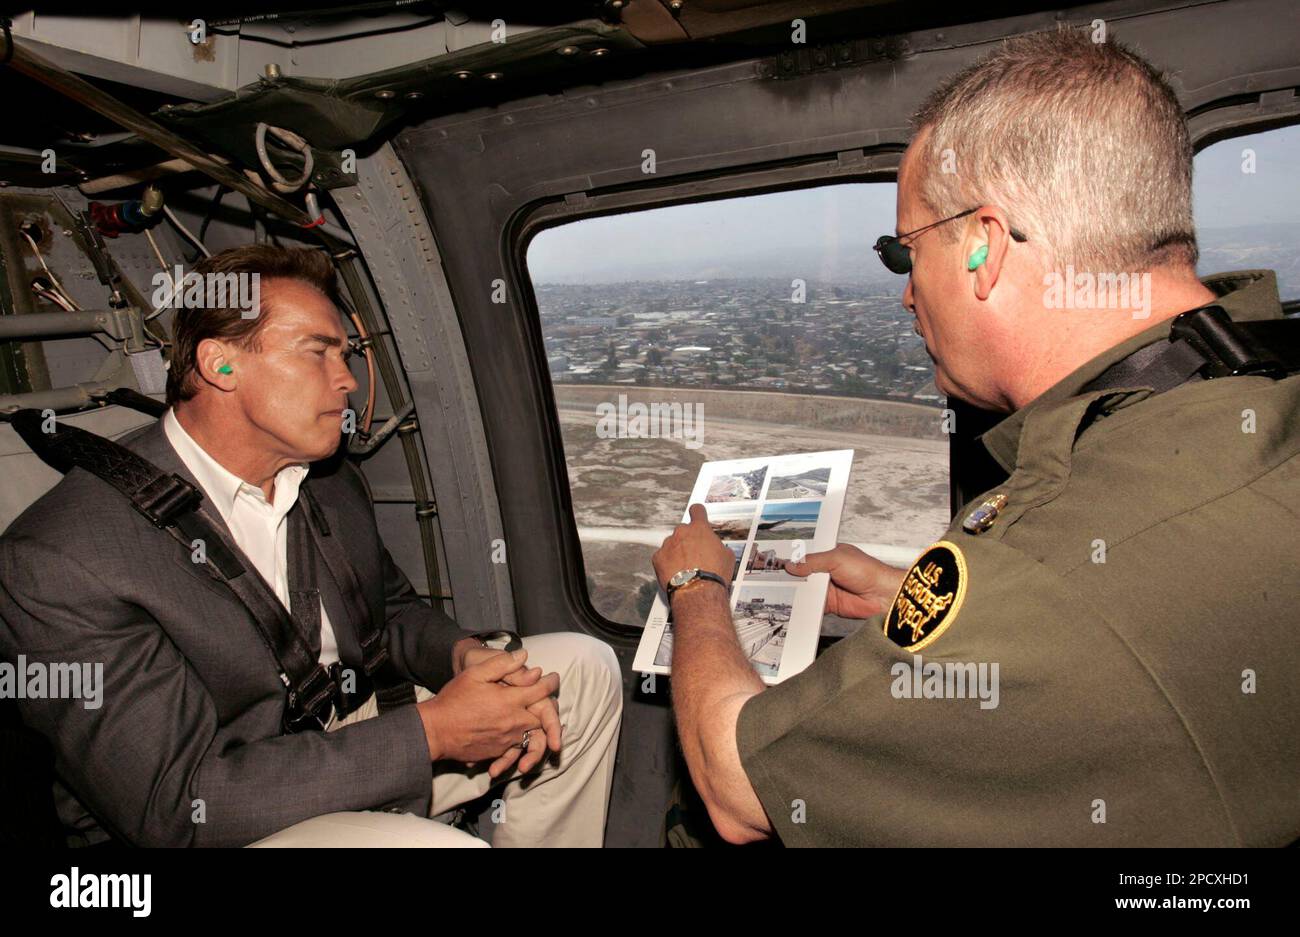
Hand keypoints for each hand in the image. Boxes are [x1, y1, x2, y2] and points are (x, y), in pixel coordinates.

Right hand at [416, 649, 559, 776]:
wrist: (436, 731)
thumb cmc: (453, 700)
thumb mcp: (475, 674)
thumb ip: (502, 664)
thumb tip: (525, 656)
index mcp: (510, 701)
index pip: (541, 691)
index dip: (550, 682)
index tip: (554, 678)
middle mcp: (513, 722)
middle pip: (544, 716)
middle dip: (550, 707)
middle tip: (552, 700)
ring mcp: (507, 740)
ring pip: (534, 734)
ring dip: (541, 726)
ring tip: (542, 720)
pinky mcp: (499, 751)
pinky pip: (519, 747)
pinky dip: (525, 742)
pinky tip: (523, 736)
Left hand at [652, 503, 735, 591]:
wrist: (698, 592)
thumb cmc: (713, 575)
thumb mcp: (727, 556)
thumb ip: (718, 545)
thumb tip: (717, 548)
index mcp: (700, 529)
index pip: (697, 511)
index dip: (697, 513)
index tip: (697, 515)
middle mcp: (682, 532)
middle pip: (683, 531)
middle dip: (688, 540)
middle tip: (695, 555)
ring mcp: (668, 544)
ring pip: (672, 545)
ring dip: (677, 553)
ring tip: (686, 569)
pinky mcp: (657, 558)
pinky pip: (662, 557)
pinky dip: (667, 564)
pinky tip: (677, 574)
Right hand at [783, 543, 907, 618]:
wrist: (882, 595)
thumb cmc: (867, 571)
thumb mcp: (836, 558)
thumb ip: (812, 562)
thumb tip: (792, 565)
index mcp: (827, 554)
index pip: (805, 555)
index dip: (792, 557)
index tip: (775, 561)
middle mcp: (825, 571)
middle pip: (801, 573)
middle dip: (790, 576)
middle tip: (772, 577)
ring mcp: (826, 588)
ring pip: (804, 589)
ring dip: (795, 591)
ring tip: (777, 591)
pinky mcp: (828, 603)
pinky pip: (811, 604)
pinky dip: (803, 605)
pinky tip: (792, 604)